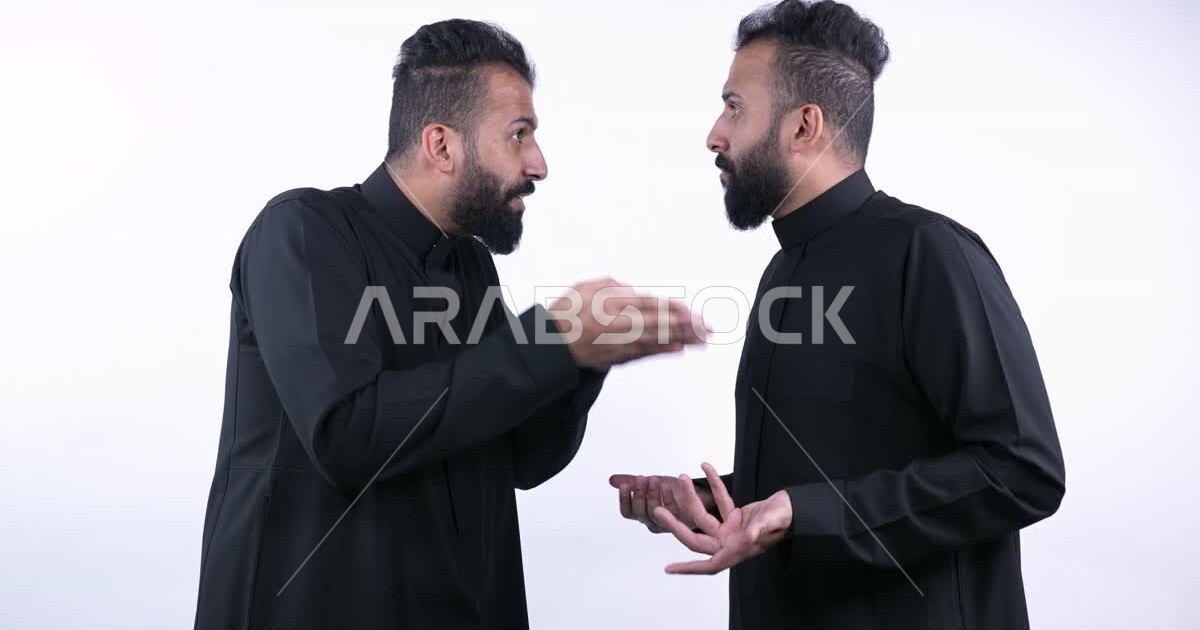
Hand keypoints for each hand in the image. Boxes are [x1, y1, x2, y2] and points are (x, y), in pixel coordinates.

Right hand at [549, 279, 706, 369]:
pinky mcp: (618, 358)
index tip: (689, 310)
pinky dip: (662, 352)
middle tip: (706, 327)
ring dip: (681, 340)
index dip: (671, 308)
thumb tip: (630, 290)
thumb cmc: (564, 315)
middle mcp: (620, 327)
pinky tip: (678, 349)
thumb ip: (610, 287)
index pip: (649, 305)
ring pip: (656, 341)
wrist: (549, 346)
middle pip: (659, 324)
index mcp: (613, 306)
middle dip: (685, 326)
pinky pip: (645, 354)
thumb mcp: (585, 288)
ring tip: (701, 339)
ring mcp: (621, 344)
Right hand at [609, 473, 715, 532]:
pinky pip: (673, 511)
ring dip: (653, 495)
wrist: (696, 493)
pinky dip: (668, 497)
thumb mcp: (649, 483)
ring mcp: (668, 524)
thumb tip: (611, 480)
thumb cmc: (672, 491)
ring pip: (655, 513)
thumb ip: (632, 482)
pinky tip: (668, 486)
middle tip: (642, 478)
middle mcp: (653, 521)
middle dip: (640, 494)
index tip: (625, 485)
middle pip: (640, 513)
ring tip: (654, 479)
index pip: (627, 513)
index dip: (624, 500)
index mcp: (643, 514)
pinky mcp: (683, 521)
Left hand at [654, 462, 792, 574]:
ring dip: (692, 497)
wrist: (798, 508)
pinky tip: (705, 468)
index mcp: (737, 551)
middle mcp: (730, 543)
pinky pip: (719, 501)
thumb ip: (760, 530)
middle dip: (677, 524)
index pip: (709, 565)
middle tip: (658, 510)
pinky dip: (713, 486)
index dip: (689, 569)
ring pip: (704, 516)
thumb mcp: (774, 523)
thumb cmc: (788, 518)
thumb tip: (747, 536)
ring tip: (682, 477)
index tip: (669, 569)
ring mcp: (732, 530)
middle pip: (697, 538)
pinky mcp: (736, 517)